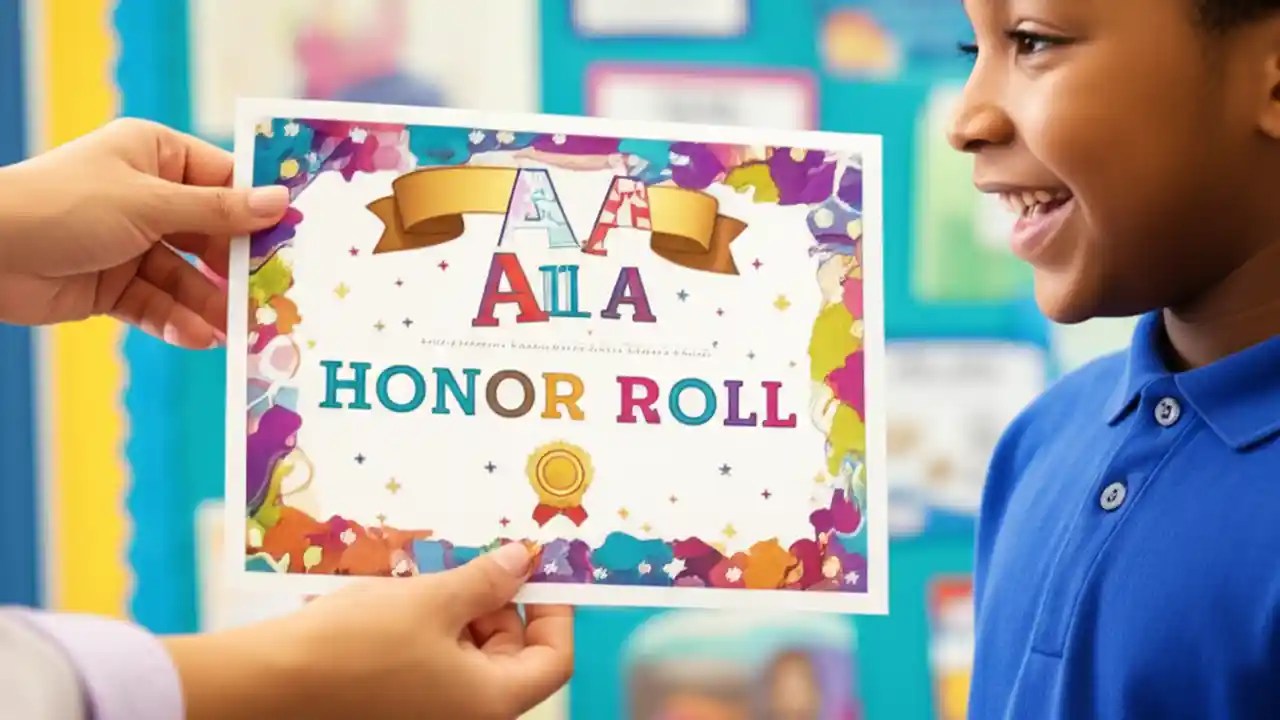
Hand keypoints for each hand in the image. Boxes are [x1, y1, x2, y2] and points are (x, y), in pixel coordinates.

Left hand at [0, 117, 288, 347]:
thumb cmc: (62, 205)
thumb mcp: (149, 204)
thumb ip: (218, 210)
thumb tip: (281, 201)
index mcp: (156, 157)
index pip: (225, 181)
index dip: (260, 210)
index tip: (299, 237)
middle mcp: (148, 198)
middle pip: (211, 236)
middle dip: (238, 270)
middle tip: (276, 298)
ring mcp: (132, 244)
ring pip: (189, 277)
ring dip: (211, 305)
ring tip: (240, 332)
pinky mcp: (114, 285)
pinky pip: (159, 304)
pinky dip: (179, 321)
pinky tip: (200, 339)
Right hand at [165, 543, 573, 719]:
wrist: (268, 684)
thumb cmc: (355, 645)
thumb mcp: (432, 600)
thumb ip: (487, 581)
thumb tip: (525, 560)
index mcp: (490, 702)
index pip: (553, 659)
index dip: (554, 610)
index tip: (537, 570)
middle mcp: (465, 716)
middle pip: (509, 655)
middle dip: (494, 602)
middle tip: (470, 559)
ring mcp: (429, 713)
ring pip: (466, 654)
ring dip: (455, 607)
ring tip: (424, 572)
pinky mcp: (396, 704)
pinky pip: (430, 661)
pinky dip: (425, 625)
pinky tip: (397, 594)